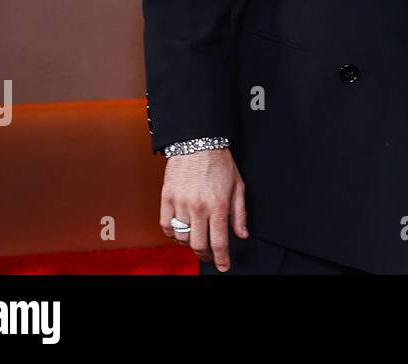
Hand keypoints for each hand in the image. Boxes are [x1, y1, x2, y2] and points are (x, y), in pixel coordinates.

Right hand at [159, 148, 247, 271]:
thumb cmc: (219, 161)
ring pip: (181, 237)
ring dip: (189, 244)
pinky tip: (179, 231)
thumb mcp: (238, 186)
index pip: (219, 241)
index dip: (222, 258)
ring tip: (196, 240)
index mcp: (218, 206)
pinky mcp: (167, 198)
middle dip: (205, 255)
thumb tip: (242, 233)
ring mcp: (181, 204)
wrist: (198, 142)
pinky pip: (165, 225)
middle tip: (209, 256)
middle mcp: (199, 207)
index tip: (223, 265)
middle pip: (199, 244)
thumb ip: (240, 213)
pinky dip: (172, 233)